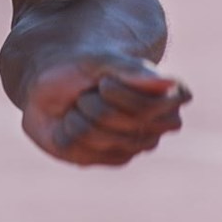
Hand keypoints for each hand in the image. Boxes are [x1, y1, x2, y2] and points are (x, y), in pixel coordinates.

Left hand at [20, 59, 190, 166]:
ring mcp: (141, 145)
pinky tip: (75, 125)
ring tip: (81, 107)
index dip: (116, 92)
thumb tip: (171, 82)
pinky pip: (80, 152)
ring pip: (95, 136)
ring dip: (76, 117)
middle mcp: (163, 123)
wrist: (51, 85)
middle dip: (92, 102)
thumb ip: (133, 71)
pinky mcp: (115, 160)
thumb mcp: (100, 60)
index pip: (146, 107)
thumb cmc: (81, 68)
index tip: (104, 81)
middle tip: (90, 93)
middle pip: (118, 121)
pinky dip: (66, 134)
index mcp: (170, 95)